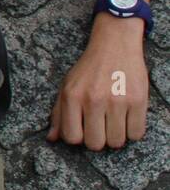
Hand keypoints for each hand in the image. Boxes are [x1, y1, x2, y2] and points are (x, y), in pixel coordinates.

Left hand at [46, 16, 148, 149]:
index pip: (72, 137)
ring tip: (114, 121)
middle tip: (100, 127)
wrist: (114, 45)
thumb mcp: (67, 86)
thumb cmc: (88, 69)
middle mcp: (93, 99)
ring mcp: (117, 101)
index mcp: (72, 96)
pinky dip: (132, 131)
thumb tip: (51, 138)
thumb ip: (58, 113)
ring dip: (115, 136)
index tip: (83, 130)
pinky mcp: (138, 100)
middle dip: (97, 140)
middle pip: (95, 144)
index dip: (78, 138)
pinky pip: (136, 134)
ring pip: (116, 142)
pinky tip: (127, 118)